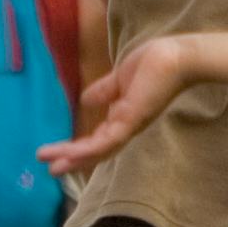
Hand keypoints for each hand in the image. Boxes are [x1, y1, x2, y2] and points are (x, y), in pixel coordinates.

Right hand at [45, 36, 208, 174]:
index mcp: (123, 118)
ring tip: (51, 167)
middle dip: (72, 160)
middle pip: (96, 151)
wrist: (178, 56)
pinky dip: (87, 150)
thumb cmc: (155, 63)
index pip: (97, 139)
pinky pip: (106, 141)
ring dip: (74, 159)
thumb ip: (104, 91)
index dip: (78, 148)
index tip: (56, 153)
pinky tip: (70, 155)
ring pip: (99, 151)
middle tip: (49, 170)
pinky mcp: (132, 120)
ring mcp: (130, 126)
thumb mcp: (120, 78)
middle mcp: (126, 127)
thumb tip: (85, 99)